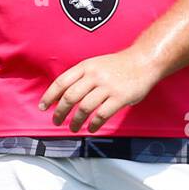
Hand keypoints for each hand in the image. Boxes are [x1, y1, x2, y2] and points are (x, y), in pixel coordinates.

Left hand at [39, 48, 158, 132]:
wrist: (145, 61)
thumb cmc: (119, 65)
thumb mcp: (96, 64)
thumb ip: (81, 77)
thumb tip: (62, 95)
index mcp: (86, 66)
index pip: (61, 82)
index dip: (49, 96)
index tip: (43, 107)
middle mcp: (94, 76)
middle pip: (70, 97)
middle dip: (60, 112)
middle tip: (56, 121)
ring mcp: (107, 87)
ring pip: (84, 108)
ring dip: (76, 121)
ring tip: (74, 128)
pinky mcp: (120, 98)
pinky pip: (102, 115)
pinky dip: (94, 125)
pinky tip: (91, 128)